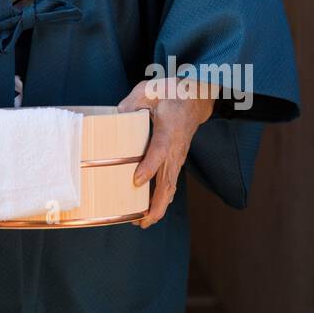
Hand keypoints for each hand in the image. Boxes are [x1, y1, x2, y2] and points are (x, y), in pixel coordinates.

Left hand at [118, 77, 216, 228]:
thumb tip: (116, 116)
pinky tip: (150, 211)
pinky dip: (162, 200)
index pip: (158, 152)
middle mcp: (175, 149)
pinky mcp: (176, 161)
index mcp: (168, 131)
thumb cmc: (172, 93)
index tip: (135, 181)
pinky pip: (170, 184)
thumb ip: (133, 101)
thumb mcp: (151, 89)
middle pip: (168, 182)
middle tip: (141, 221)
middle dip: (155, 205)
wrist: (196, 98)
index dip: (148, 168)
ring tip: (141, 223)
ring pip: (170, 188)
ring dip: (158, 208)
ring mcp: (177, 157)